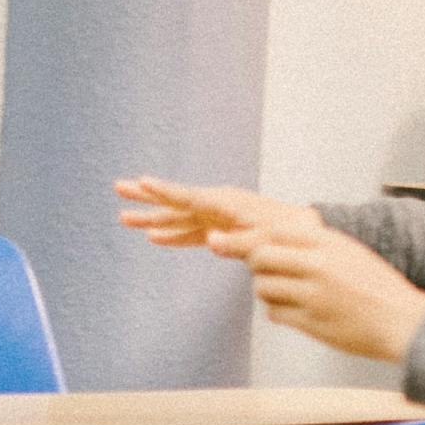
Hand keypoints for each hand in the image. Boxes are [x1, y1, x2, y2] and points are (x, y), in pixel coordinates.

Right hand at [114, 174, 309, 250]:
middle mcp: (218, 205)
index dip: (165, 191)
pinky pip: (191, 232)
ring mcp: (218, 217)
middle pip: (176, 201)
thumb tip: (210, 241)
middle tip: (118, 188)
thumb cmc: (289, 235)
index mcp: (227, 203)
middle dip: (147, 197)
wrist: (307, 233)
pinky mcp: (221, 229)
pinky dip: (173, 235)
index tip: (141, 181)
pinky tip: (155, 238)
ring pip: (178, 217)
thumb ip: (238, 242)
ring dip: (152, 219)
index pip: (189, 196)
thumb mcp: (266, 239)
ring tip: (124, 219)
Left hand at [224, 213, 424, 365]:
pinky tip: (297, 311)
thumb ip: (310, 244)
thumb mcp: (347, 252)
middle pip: (259, 257)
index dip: (246, 237)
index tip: (220, 241)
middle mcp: (319, 265)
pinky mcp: (311, 323)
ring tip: (288, 292)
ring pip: (262, 287)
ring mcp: (314, 295)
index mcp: (329, 241)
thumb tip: (262, 240)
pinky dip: (278, 312)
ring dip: (266, 290)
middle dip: (253, 264)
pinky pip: (274, 313)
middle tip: (264, 270)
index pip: (272, 230)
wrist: (403, 321)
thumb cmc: (374, 285)